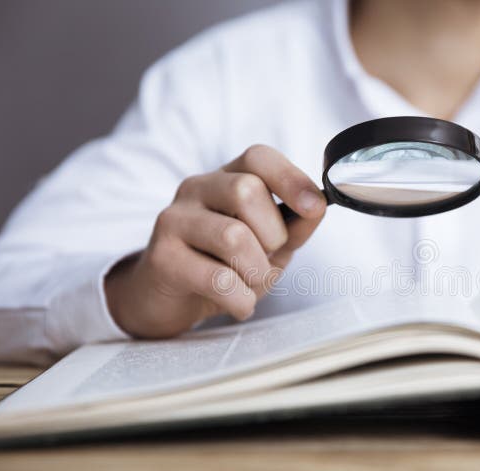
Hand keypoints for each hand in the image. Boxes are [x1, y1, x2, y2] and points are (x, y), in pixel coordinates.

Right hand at [105, 145, 325, 337]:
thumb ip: (293, 226)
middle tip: (266, 258)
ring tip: (250, 285)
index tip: (315, 207)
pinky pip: (217, 278)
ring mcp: (174, 220)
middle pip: (246, 192)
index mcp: (226, 178)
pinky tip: (237, 303)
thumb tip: (318, 207)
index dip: (291, 178)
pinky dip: (240, 299)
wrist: (167, 300)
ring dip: (256, 272)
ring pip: (233, 236)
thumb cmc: (222, 266)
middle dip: (272, 234)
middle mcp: (196, 189)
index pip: (258, 157)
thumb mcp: (267, 245)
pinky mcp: (161, 257)